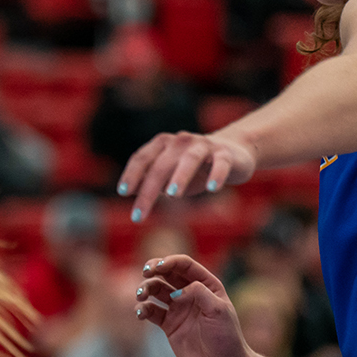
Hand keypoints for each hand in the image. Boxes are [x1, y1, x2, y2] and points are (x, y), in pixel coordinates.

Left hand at [118, 130, 257, 222]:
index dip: (131, 174)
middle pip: (161, 165)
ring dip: (179, 176)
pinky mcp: (226, 154)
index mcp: (162, 144)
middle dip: (149, 190)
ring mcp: (204, 145)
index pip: (142, 158)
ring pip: (189, 159)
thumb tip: (128, 191)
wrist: (234, 153)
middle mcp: (180, 141)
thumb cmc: (194, 169)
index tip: (123, 192)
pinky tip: (212, 188)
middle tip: (139, 214)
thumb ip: (151, 181)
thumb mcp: (170, 176)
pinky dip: (217, 174)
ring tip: (171, 195)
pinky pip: (221, 163)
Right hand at [136, 254, 254, 356]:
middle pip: (166, 273)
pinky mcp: (169, 325)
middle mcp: (191, 293)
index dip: (168, 261)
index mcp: (207, 285)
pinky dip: (142, 309)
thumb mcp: (219, 310)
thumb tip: (176, 291)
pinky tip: (141, 314)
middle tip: (145, 274)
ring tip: (140, 296)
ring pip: (156, 290)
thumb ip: (199, 292)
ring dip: (145, 288)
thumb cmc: (227, 338)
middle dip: (153, 270)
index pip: (184, 265)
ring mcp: (178, 308)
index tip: (156, 268)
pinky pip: (151, 311)